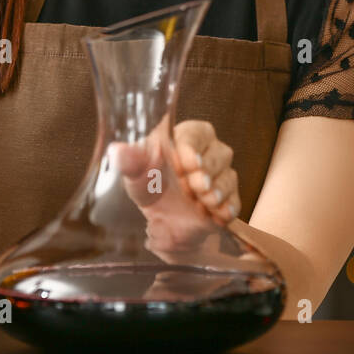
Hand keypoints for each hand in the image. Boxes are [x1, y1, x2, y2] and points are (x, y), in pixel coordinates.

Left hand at [110, 119, 241, 257]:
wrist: (163, 221)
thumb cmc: (149, 187)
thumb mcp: (135, 177)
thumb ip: (130, 163)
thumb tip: (117, 151)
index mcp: (183, 137)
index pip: (197, 132)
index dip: (194, 147)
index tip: (187, 164)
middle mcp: (206, 151)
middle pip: (220, 153)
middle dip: (208, 171)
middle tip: (194, 186)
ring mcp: (220, 175)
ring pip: (229, 176)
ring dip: (218, 190)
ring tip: (203, 201)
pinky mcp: (229, 197)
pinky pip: (236, 200)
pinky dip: (227, 208)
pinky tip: (216, 216)